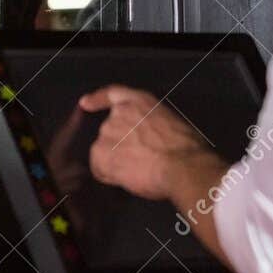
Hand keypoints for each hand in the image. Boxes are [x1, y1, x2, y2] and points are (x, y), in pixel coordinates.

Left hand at [78, 85, 224, 201]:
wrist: (182, 165)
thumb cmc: (186, 150)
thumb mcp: (169, 124)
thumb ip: (150, 125)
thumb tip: (147, 140)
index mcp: (141, 101)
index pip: (113, 94)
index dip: (98, 99)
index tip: (85, 103)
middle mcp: (121, 112)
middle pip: (109, 130)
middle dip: (119, 146)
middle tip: (139, 161)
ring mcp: (109, 130)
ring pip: (103, 150)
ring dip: (115, 160)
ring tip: (137, 171)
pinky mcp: (102, 151)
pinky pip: (98, 167)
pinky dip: (108, 175)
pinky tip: (125, 178)